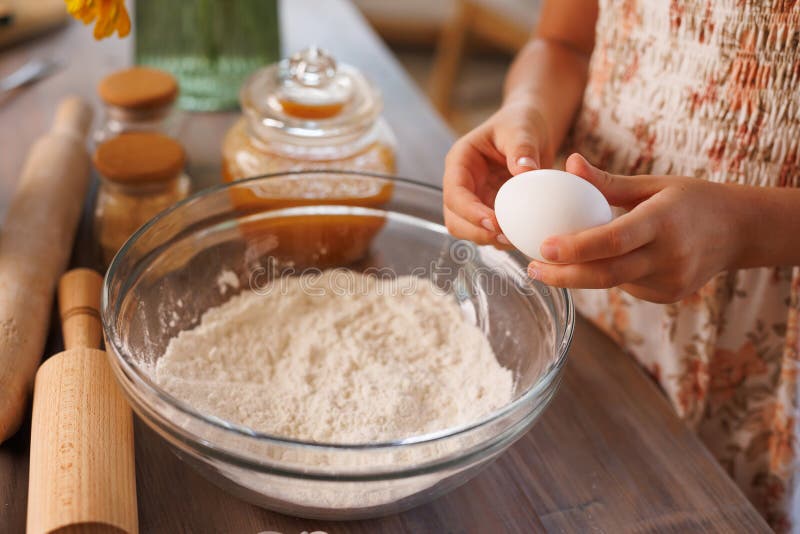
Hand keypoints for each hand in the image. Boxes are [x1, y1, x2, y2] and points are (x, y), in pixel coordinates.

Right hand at [443, 99, 552, 244]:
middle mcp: (462, 183)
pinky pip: (489, 230)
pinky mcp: (489, 209)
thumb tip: (525, 172)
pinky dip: (501, 238)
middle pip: (455, 218)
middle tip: (506, 239)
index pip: (454, 193)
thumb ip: (522, 149)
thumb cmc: (521, 122)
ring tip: (515, 241)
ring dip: (488, 239)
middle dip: (476, 232)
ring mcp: (474, 199)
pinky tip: (521, 238)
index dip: (470, 212)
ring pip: (468, 229)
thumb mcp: (522, 128)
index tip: (494, 223)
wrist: (532, 129)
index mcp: (460, 162)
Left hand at [528, 154, 749, 302]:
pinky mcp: (669, 296)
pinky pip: (627, 287)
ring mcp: (670, 281)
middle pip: (606, 274)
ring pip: (613, 283)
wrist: (738, 230)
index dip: (576, 248)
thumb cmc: (690, 200)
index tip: (542, 248)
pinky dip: (608, 276)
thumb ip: (607, 182)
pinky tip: (601, 264)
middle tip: (531, 269)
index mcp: (662, 222)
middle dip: (564, 276)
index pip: (613, 240)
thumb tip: (569, 162)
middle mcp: (668, 256)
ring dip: (580, 276)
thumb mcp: (652, 184)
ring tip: (553, 264)